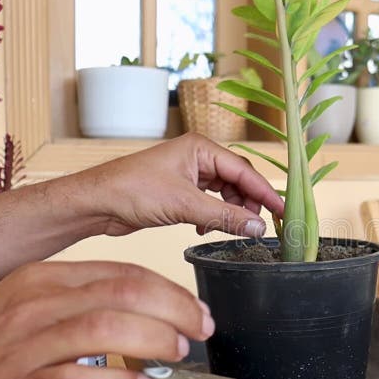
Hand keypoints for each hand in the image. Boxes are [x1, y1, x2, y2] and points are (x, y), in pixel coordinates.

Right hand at [0, 261, 213, 378]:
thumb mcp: (32, 309)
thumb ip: (86, 303)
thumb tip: (151, 311)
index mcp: (44, 280)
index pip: (124, 273)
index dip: (171, 291)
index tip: (196, 310)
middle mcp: (34, 305)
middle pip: (125, 293)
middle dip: (175, 310)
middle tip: (199, 331)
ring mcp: (22, 347)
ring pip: (105, 328)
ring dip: (154, 340)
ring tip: (175, 355)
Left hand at [78, 132, 284, 236]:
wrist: (95, 203)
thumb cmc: (131, 190)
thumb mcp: (184, 205)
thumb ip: (224, 217)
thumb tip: (257, 227)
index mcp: (201, 148)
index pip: (245, 171)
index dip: (266, 192)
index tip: (283, 212)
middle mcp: (198, 158)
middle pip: (238, 182)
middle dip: (249, 204)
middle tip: (257, 226)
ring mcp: (189, 175)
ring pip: (225, 195)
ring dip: (230, 213)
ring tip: (230, 229)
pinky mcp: (180, 192)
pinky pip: (210, 204)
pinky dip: (214, 218)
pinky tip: (205, 230)